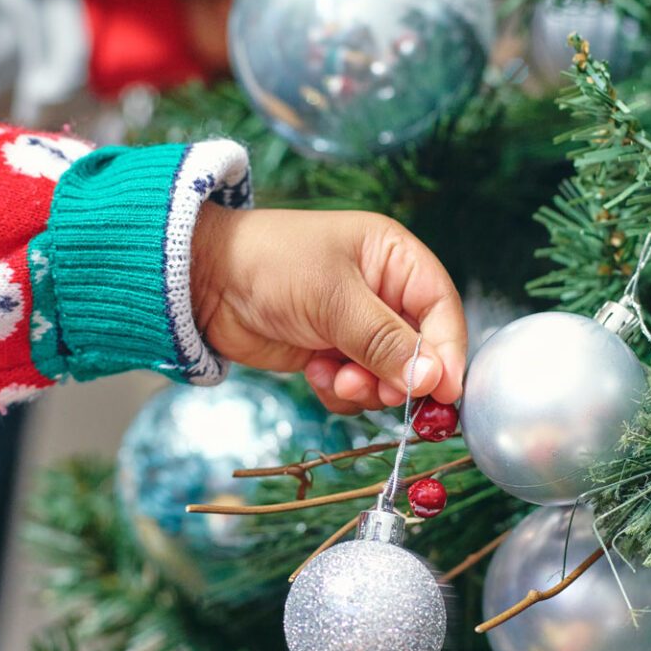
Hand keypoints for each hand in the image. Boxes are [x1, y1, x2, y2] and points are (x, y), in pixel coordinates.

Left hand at [190, 206, 465, 413]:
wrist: (204, 282)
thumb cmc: (271, 266)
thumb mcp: (334, 299)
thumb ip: (385, 341)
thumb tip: (433, 379)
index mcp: (394, 258)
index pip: (441, 308)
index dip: (446, 351)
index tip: (444, 392)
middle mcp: (382, 292)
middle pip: (420, 348)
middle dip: (400, 376)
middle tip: (379, 392)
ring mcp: (356, 326)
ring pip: (389, 375)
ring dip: (366, 387)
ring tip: (334, 376)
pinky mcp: (331, 354)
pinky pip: (356, 387)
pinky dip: (339, 390)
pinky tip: (313, 372)